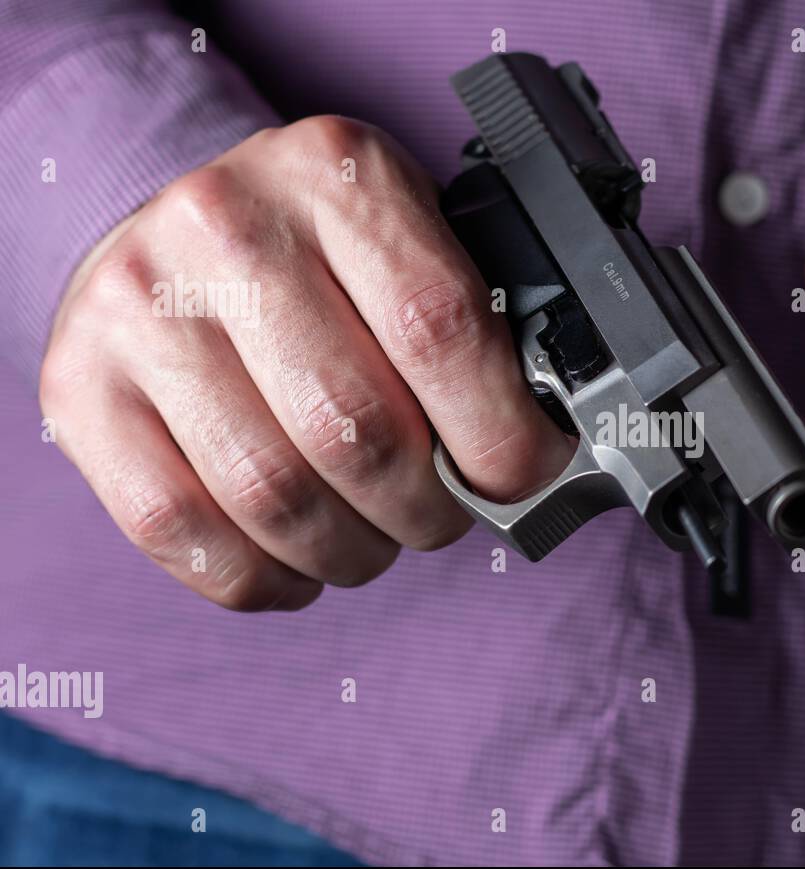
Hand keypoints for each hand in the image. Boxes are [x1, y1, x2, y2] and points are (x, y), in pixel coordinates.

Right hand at [40, 116, 570, 609]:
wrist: (176, 229)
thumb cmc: (319, 253)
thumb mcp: (406, 237)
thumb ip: (474, 322)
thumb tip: (545, 443)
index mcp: (336, 175)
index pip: (440, 330)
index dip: (500, 435)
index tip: (523, 475)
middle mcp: (225, 222)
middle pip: (358, 429)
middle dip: (427, 509)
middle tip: (443, 515)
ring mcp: (139, 306)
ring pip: (274, 494)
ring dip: (350, 552)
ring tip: (374, 541)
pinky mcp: (79, 387)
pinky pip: (180, 530)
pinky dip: (260, 579)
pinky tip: (298, 568)